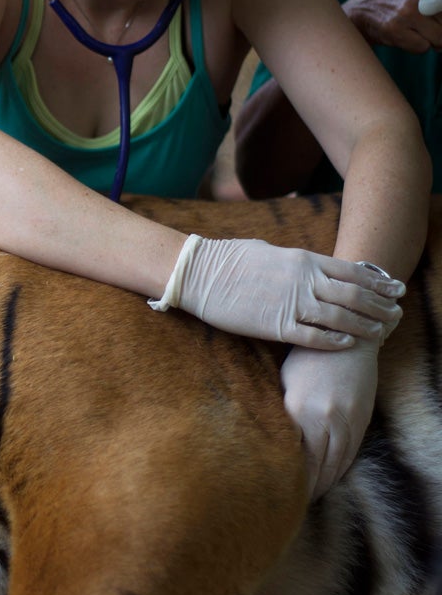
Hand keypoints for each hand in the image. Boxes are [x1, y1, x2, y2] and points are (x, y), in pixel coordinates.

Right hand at [149, 236, 403, 347]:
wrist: (199, 273)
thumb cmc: (229, 258)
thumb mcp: (270, 250)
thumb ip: (296, 261)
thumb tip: (312, 266)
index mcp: (303, 259)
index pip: (353, 271)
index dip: (380, 282)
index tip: (396, 289)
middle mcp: (303, 280)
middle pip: (355, 295)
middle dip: (380, 306)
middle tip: (395, 315)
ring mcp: (290, 303)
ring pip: (341, 318)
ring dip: (365, 326)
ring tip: (380, 333)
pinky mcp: (276, 326)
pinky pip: (314, 337)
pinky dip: (335, 341)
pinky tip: (348, 344)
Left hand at [280, 340, 378, 497]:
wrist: (346, 339)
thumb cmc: (304, 357)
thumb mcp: (283, 382)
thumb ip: (278, 412)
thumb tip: (263, 439)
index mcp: (299, 410)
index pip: (293, 455)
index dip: (286, 477)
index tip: (274, 491)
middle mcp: (325, 419)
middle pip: (316, 465)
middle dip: (304, 486)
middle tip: (289, 503)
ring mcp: (347, 420)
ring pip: (336, 462)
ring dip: (323, 482)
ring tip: (308, 497)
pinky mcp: (362, 418)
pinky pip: (351, 452)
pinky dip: (340, 468)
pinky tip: (330, 478)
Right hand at [344, 0, 441, 51]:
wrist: (358, 11)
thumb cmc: (395, 2)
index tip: (440, 20)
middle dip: (441, 32)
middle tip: (425, 27)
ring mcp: (407, 12)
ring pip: (440, 39)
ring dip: (430, 41)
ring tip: (413, 31)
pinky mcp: (394, 30)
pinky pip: (422, 48)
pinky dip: (415, 47)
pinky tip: (402, 37)